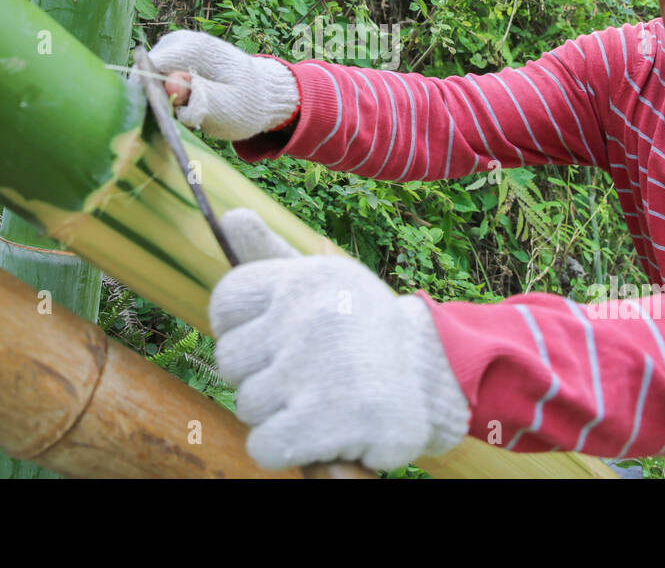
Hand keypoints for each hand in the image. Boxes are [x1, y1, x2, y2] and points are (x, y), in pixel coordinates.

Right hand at [146, 30, 298, 140]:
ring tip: (192, 110)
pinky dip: (167, 96)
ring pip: (147, 80)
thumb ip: (201, 99)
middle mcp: (177, 40)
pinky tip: (189, 103)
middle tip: (188, 117)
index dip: (151, 97)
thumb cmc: (246, 101)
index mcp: (194, 47)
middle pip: (144, 74)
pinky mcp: (169, 57)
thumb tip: (171, 88)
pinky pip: (154, 80)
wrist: (259, 91)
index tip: (171, 116)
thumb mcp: (229, 108)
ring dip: (164, 100)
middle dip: (159, 101)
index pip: (148, 69)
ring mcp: (171, 46)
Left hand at [209, 208, 470, 470]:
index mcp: (303, 279)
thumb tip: (230, 216)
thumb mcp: (323, 281)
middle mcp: (307, 317)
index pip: (226, 302)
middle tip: (306, 372)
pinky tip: (319, 431)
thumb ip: (270, 255)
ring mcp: (316, 370)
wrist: (438, 377)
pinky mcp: (327, 421)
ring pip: (247, 405)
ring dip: (278, 413)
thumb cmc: (366, 328)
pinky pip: (264, 445)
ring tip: (322, 398)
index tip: (274, 339)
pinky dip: (285, 448)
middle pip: (230, 361)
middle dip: (260, 375)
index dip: (242, 329)